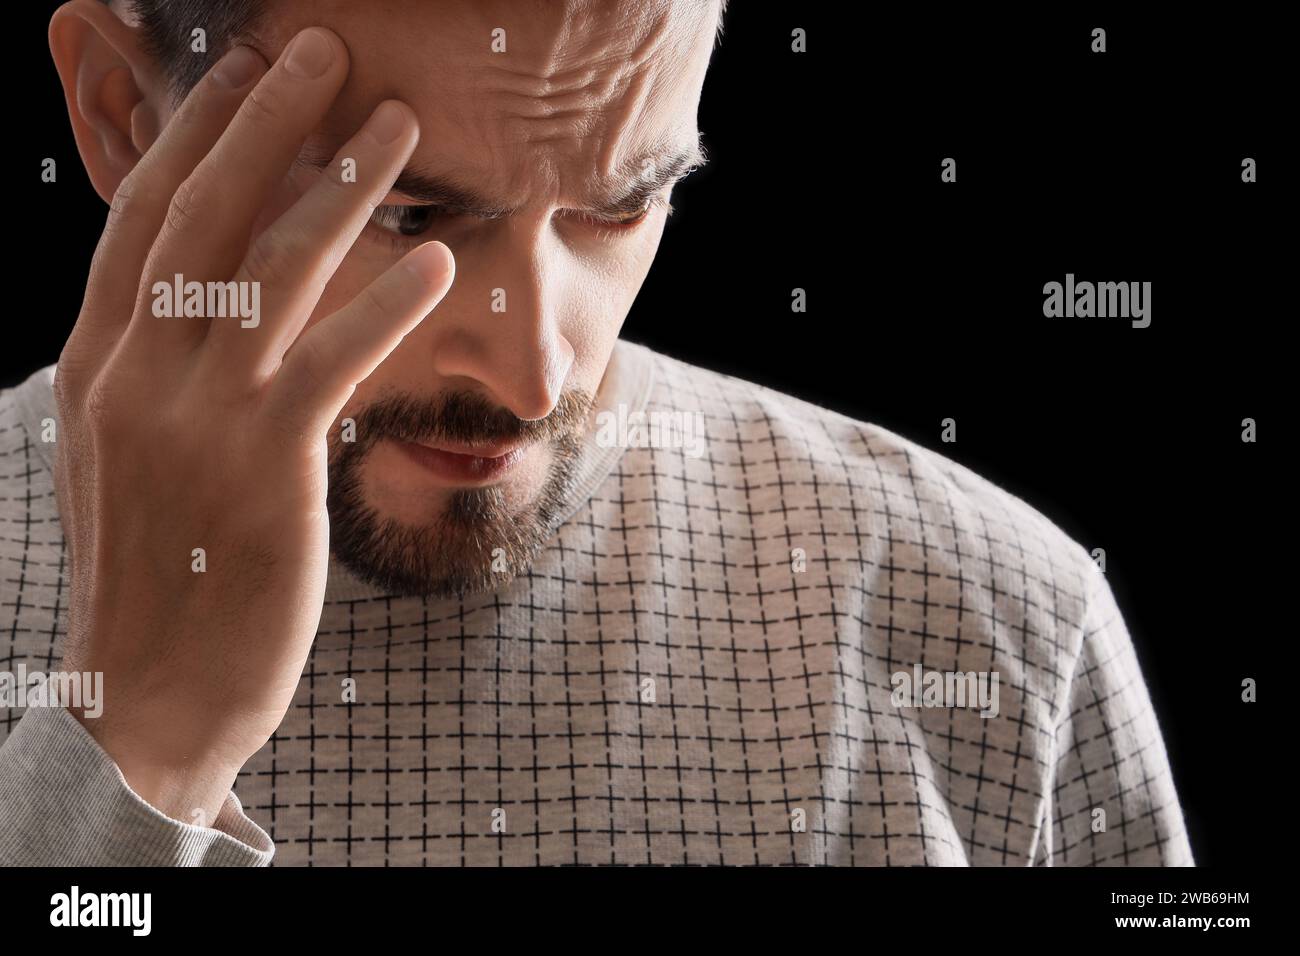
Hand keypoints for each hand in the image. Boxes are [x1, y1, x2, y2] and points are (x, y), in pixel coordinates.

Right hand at [52, 27, 453, 826]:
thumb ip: (164, 375)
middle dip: (266, 125)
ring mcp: (199, 420)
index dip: (197, 139)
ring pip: (273, 269)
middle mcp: (136, 376)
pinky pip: (331, 361)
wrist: (151, 695)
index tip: (244, 76)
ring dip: (341, 187)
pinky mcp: (267, 469)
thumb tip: (214, 307)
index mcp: (97, 366)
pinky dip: (385, 305)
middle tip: (324, 53)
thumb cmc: (158, 575)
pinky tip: (434, 262)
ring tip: (399, 127)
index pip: (142, 221)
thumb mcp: (135, 458)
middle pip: (204, 217)